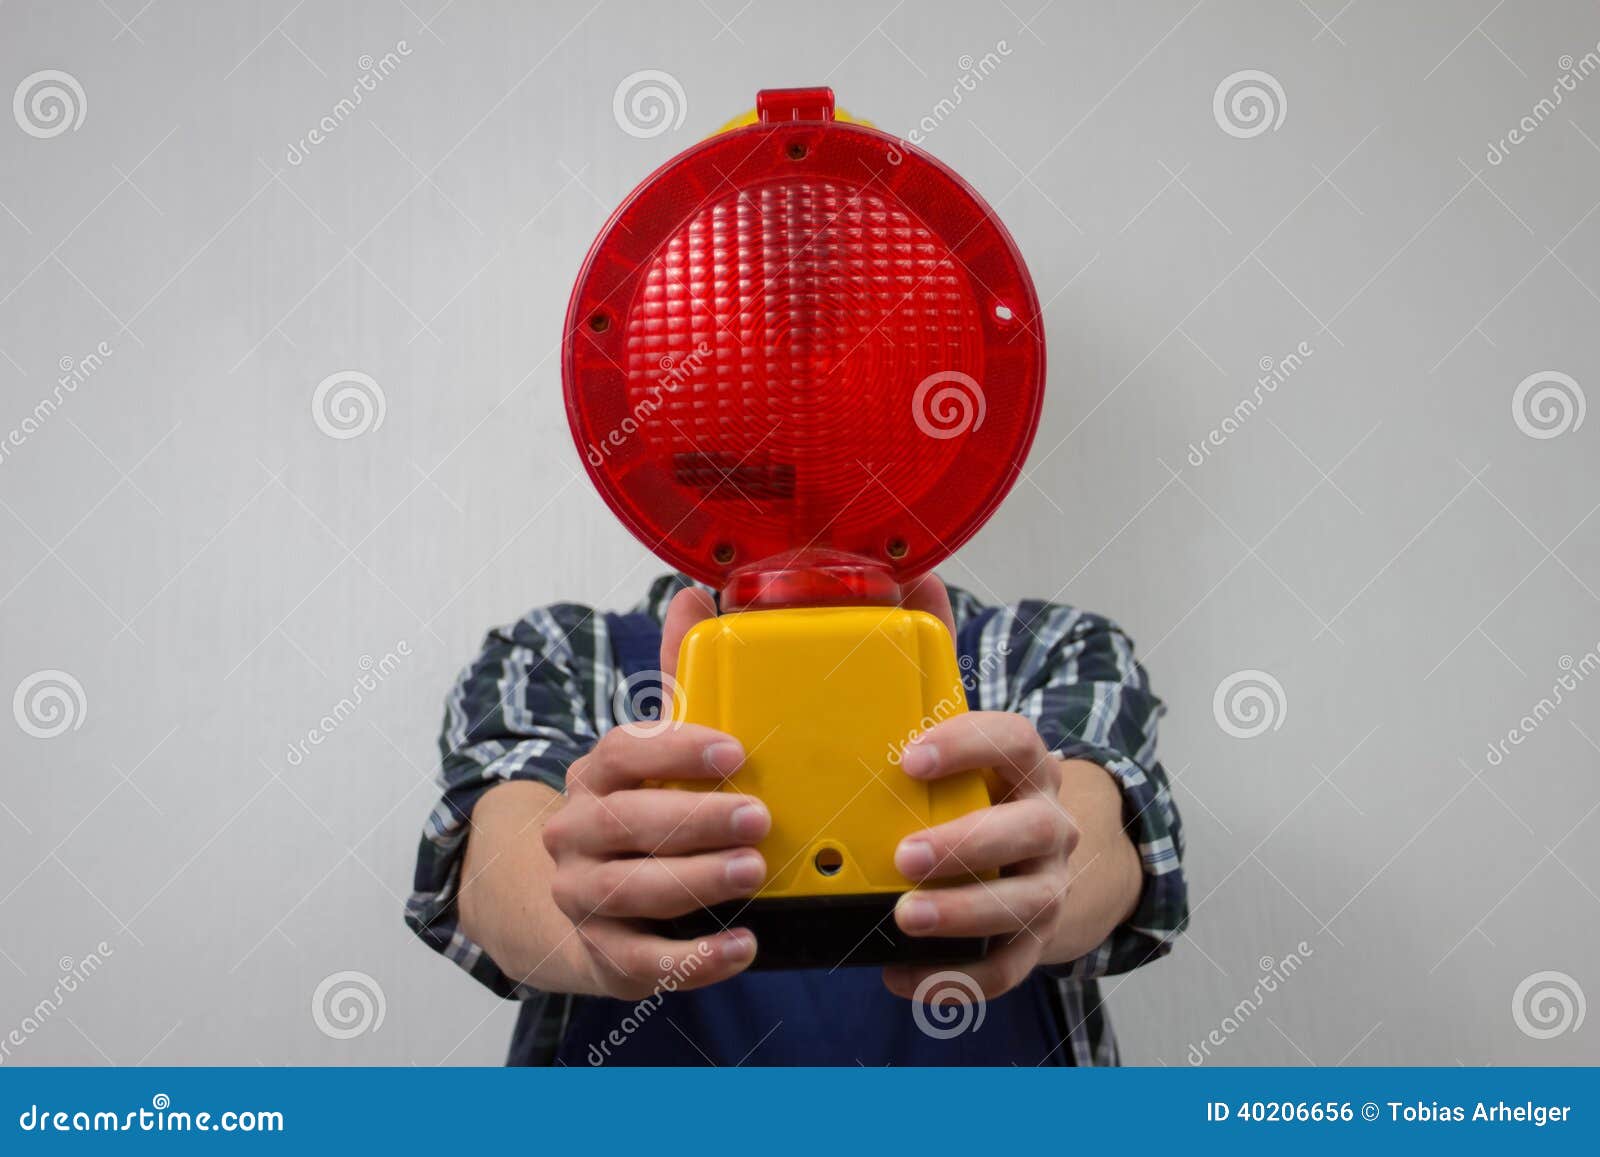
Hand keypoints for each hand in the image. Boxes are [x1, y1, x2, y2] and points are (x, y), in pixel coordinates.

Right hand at [541, 588, 766, 999]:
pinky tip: (743, 945)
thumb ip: (680, 677)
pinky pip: (644, 961)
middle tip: (759, 818)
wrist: (575, 899)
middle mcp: (577, 833)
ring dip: (696, 882)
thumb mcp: (654, 748)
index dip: (676, 750)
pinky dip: (694, 958)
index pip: (622, 753)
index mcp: (596, 775)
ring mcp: (582, 895)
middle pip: (628, 825)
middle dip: (696, 820)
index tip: (734, 752)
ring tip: (752, 873)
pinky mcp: (602, 953)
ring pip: (632, 890)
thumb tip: (694, 593)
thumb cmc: (638, 812)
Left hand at [881, 576, 1079, 1001]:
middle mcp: (1045, 823)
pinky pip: (1005, 969)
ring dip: (964, 914)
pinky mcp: (1029, 941)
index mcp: (1023, 763)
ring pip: (1022, 905)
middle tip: (904, 855)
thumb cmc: (978, 781)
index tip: (911, 755)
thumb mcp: (958, 718)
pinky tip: (900, 974)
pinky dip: (957, 978)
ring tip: (904, 918)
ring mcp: (1044, 885)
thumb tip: (909, 567)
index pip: (1016, 740)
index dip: (970, 745)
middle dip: (969, 844)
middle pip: (1028, 832)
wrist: (1040, 856)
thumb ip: (930, 650)